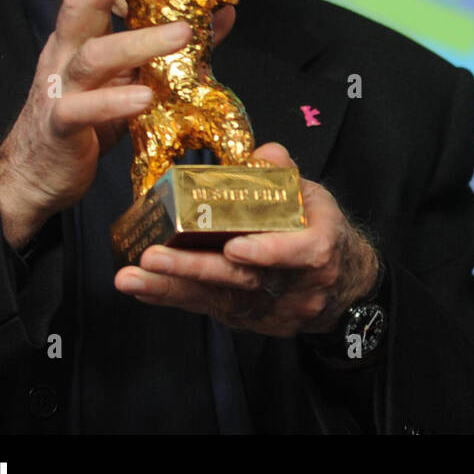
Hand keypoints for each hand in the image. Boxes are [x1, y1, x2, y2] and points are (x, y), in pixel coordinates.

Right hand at [0, 0, 235, 248]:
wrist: (37, 171)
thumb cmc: (91, 114)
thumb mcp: (135, 71)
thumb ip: (176, 42)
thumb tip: (224, 11)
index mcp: (82, 32)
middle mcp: (67, 50)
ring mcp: (61, 86)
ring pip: (94, 54)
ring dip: (139, 40)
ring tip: (184, 33)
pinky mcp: (61, 125)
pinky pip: (82, 109)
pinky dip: (114, 102)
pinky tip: (146, 96)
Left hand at [114, 142, 380, 337]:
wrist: (342, 286)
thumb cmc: (321, 232)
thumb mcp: (316, 198)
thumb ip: (286, 175)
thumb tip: (263, 153)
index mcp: (319, 249)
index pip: (300, 254)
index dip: (269, 252)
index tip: (235, 248)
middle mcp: (296, 286)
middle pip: (244, 280)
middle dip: (194, 269)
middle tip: (153, 257)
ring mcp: (271, 309)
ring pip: (219, 299)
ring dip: (171, 287)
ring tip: (131, 277)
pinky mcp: (250, 321)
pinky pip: (209, 309)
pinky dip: (173, 298)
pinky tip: (142, 288)